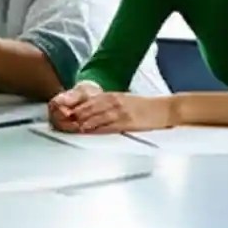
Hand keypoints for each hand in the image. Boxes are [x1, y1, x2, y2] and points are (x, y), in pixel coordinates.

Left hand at [53, 84, 174, 133]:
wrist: (165, 109)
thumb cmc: (147, 108)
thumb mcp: (126, 101)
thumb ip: (110, 106)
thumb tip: (95, 113)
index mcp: (114, 96)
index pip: (89, 101)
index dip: (76, 107)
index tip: (65, 113)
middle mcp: (114, 102)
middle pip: (89, 108)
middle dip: (74, 115)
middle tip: (62, 121)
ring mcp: (120, 111)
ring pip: (95, 116)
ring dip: (81, 121)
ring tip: (70, 126)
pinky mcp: (127, 121)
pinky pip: (107, 125)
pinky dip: (95, 127)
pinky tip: (87, 130)